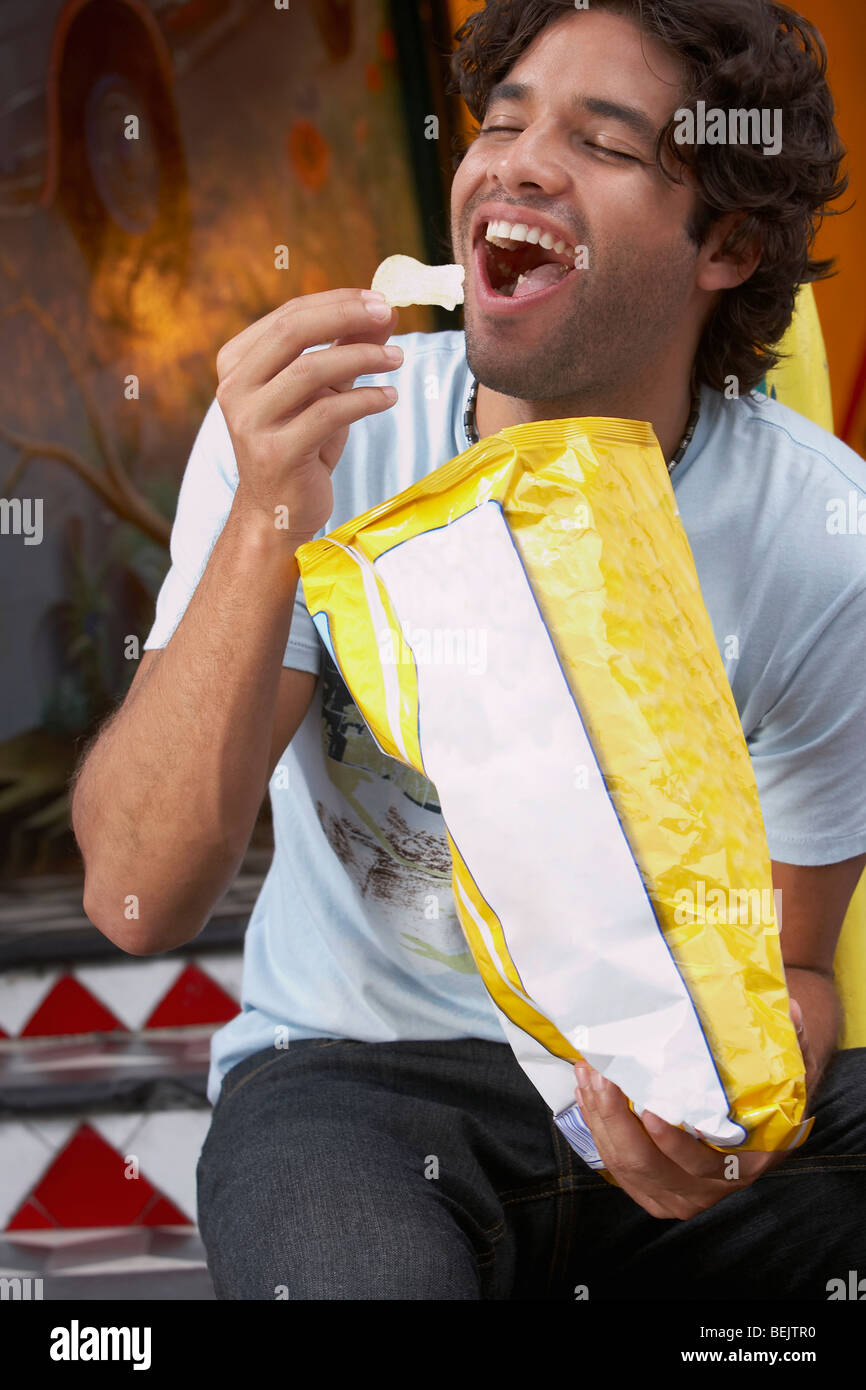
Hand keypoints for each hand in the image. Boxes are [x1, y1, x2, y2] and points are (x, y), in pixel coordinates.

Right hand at [215, 289, 401, 539]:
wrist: (277, 511)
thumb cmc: (300, 446)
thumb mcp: (322, 392)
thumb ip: (344, 350)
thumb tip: (383, 312)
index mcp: (237, 362)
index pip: (289, 315)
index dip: (337, 302)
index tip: (379, 300)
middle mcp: (236, 388)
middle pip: (294, 332)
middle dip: (347, 317)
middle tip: (388, 314)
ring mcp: (251, 421)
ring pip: (311, 370)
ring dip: (363, 357)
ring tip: (397, 359)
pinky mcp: (276, 453)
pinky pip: (328, 413)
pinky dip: (365, 400)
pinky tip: (388, 397)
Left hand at [572, 996, 808, 1220]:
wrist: (760, 1115)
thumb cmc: (771, 1088)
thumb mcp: (790, 1067)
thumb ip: (792, 1040)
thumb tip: (793, 1009)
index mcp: (743, 1166)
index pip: (702, 1165)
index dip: (672, 1143)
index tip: (649, 1109)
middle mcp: (706, 1188)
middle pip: (648, 1166)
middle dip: (615, 1118)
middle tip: (601, 1074)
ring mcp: (674, 1192)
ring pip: (624, 1166)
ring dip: (599, 1118)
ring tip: (588, 1073)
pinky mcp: (648, 1186)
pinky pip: (615, 1163)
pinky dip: (596, 1126)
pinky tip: (588, 1091)